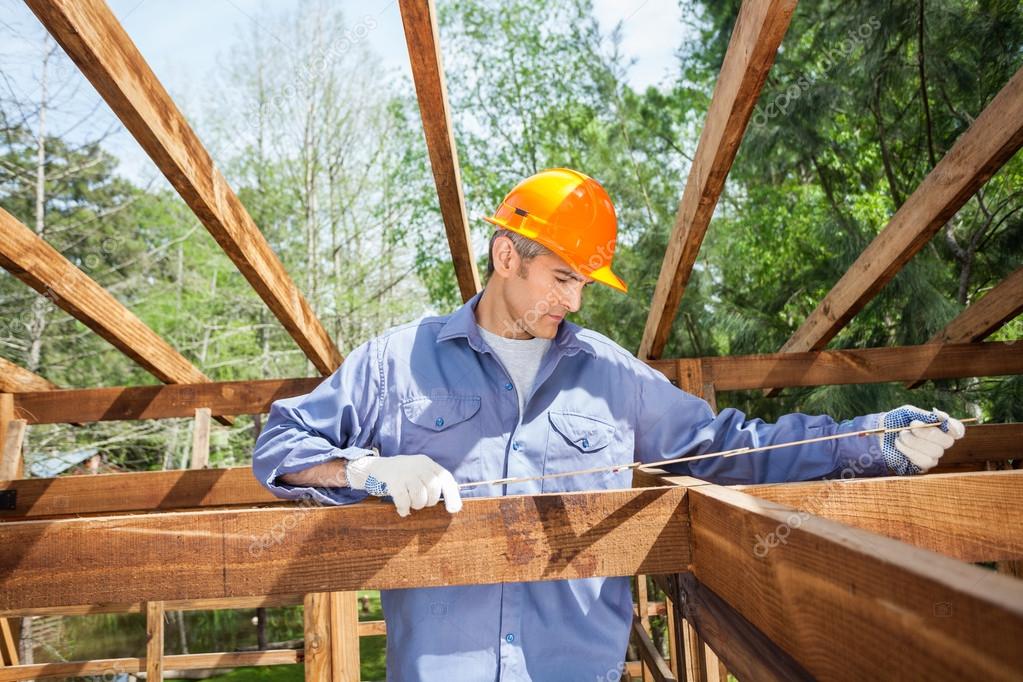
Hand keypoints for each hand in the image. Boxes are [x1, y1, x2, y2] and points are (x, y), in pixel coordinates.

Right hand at [346, 454, 462, 516]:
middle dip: (429, 501)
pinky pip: (403, 499)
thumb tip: (454, 498)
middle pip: (433, 486)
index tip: (454, 509)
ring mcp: (405, 471)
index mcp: (427, 463)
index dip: (451, 494)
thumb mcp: (419, 473)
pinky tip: (402, 510)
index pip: (445, 477)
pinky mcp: (392, 480)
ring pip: (419, 494)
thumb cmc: (401, 475)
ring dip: (416, 505)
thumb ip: (433, 481)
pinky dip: (404, 508)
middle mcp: (418, 464)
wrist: (374, 468)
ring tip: (410, 505)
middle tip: (421, 503)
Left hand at [879, 405, 965, 473]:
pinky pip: (923, 461)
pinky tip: (899, 444)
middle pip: (947, 442)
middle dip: (928, 433)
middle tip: (911, 425)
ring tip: (901, 434)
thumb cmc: (896, 420)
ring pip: (935, 452)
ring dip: (915, 442)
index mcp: (941, 428)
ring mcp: (932, 456)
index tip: (942, 421)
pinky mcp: (921, 466)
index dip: (954, 427)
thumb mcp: (909, 412)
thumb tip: (942, 417)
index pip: (958, 430)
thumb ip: (925, 415)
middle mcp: (940, 443)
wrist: (879, 433)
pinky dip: (909, 451)